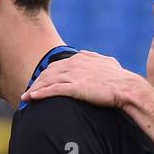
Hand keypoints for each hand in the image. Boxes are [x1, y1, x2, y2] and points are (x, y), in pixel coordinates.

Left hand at [22, 51, 137, 108]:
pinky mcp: (74, 88)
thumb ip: (94, 58)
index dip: (47, 74)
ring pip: (48, 80)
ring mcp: (74, 76)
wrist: (127, 88)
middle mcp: (74, 64)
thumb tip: (86, 55)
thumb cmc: (120, 78)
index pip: (58, 64)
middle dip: (37, 81)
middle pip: (49, 71)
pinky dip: (40, 93)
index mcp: (81, 58)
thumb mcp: (107, 62)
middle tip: (30, 91)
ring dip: (35, 88)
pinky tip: (31, 98)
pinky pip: (52, 90)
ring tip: (26, 97)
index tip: (41, 81)